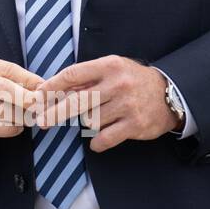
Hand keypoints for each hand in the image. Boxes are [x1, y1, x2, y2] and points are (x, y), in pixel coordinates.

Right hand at [0, 54, 43, 152]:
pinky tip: (17, 128)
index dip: (30, 81)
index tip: (46, 92)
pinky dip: (10, 129)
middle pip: (2, 87)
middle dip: (25, 98)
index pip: (8, 69)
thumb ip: (21, 82)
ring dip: (20, 117)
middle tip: (41, 106)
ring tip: (29, 119)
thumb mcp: (1, 83)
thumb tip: (46, 88)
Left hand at [34, 54, 178, 151]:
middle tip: (40, 121)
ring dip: (86, 123)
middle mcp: (117, 84)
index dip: (53, 86)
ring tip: (94, 119)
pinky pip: (105, 138)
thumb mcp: (112, 68)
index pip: (73, 74)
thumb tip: (55, 89)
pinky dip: (96, 142)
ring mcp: (127, 105)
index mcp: (109, 66)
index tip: (39, 96)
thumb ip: (86, 77)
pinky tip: (95, 141)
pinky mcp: (135, 125)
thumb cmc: (132, 79)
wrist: (170, 93)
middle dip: (55, 112)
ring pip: (90, 120)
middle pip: (77, 101)